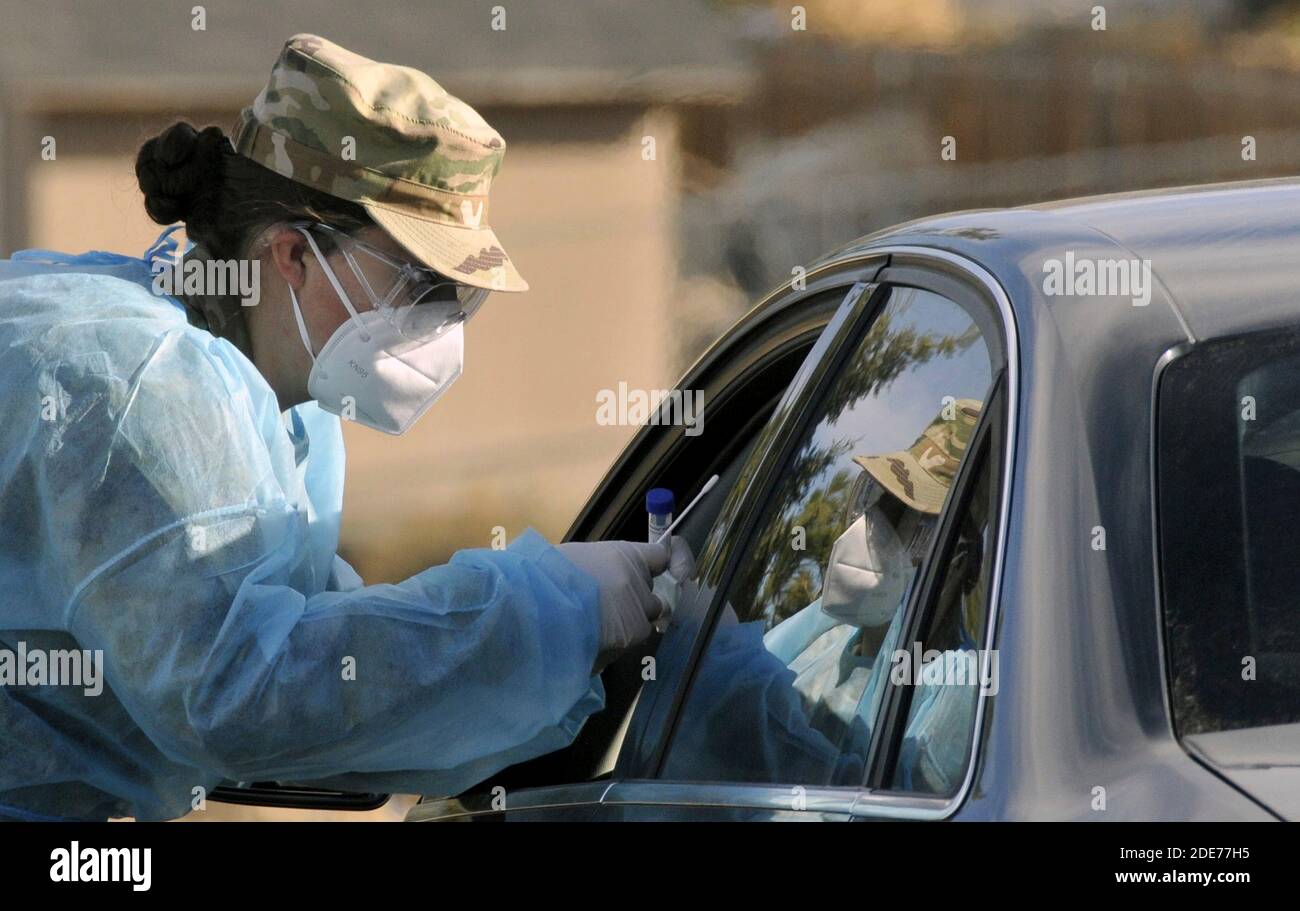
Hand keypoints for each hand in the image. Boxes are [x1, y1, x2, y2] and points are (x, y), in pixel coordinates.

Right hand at [554, 540, 670, 673]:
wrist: (531, 608)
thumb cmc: (542, 575)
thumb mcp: (571, 559)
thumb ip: (596, 568)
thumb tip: (597, 579)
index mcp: (626, 556)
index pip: (662, 556)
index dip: (664, 564)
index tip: (666, 571)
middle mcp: (638, 585)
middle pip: (652, 597)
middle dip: (635, 604)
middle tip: (605, 607)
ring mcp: (636, 616)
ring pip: (642, 624)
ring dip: (626, 627)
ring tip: (593, 629)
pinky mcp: (627, 643)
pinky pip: (624, 646)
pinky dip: (611, 647)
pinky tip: (586, 644)